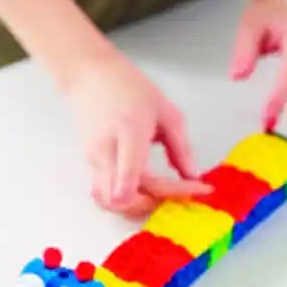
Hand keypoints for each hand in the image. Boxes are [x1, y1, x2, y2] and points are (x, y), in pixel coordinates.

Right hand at [67, 50, 210, 218]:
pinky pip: (105, 195)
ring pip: (110, 204)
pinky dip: (125, 203)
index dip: (172, 191)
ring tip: (159, 196)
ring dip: (135, 208)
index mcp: (128, 133)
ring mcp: (94, 161)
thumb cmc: (129, 88)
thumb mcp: (166, 111)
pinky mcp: (90, 166)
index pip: (140, 179)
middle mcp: (106, 152)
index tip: (198, 187)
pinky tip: (143, 193)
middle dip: (152, 205)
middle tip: (176, 195)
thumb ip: (181, 147)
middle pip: (123, 200)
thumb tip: (191, 176)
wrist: (89, 78)